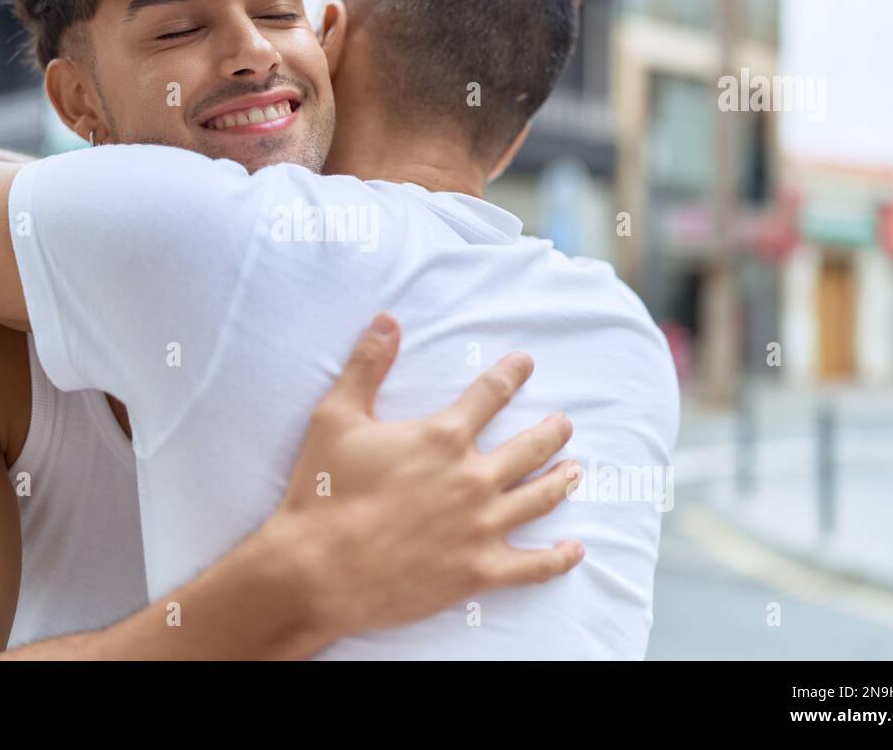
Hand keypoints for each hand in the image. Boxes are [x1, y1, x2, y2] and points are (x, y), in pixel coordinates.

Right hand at [269, 312, 582, 642]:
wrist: (317, 571)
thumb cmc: (323, 493)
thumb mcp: (336, 417)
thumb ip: (366, 366)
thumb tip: (387, 321)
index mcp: (443, 437)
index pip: (491, 393)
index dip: (511, 373)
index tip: (526, 363)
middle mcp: (473, 478)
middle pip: (530, 446)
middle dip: (552, 431)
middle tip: (563, 423)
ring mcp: (481, 527)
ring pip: (540, 498)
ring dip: (562, 481)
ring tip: (575, 471)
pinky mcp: (478, 571)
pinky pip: (534, 565)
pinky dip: (560, 558)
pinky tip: (575, 548)